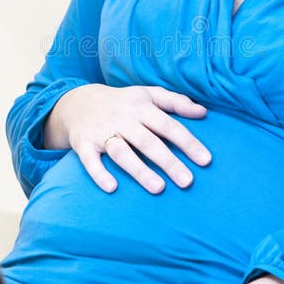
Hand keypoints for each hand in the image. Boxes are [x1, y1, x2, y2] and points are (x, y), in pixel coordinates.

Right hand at [43, 84, 210, 193]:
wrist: (77, 102)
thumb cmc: (122, 102)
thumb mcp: (148, 94)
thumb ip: (176, 102)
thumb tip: (203, 112)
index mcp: (141, 107)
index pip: (168, 125)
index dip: (187, 142)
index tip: (205, 160)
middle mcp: (123, 119)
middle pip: (148, 142)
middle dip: (168, 162)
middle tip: (187, 182)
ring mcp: (102, 132)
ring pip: (122, 152)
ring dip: (139, 170)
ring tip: (159, 188)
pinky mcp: (83, 144)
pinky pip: (90, 161)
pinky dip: (99, 174)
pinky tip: (112, 188)